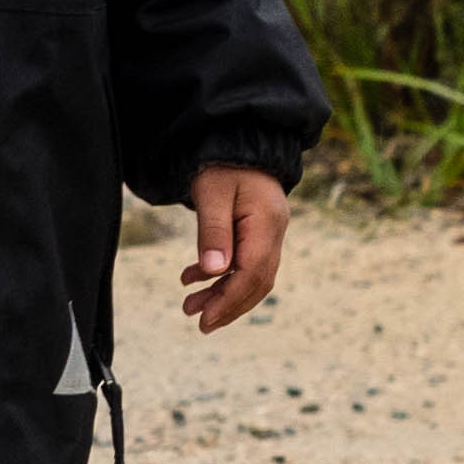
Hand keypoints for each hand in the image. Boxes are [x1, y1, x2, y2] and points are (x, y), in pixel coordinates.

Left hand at [180, 164, 287, 333]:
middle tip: (200, 322)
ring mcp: (268, 233)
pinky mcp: (257, 231)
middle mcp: (273, 232)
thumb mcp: (212, 194)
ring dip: (222, 293)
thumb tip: (214, 271)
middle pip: (256, 280)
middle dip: (228, 304)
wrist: (236, 140)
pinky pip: (243, 261)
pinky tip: (193, 278)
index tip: (207, 319)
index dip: (230, 299)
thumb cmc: (222, 164)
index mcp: (267, 223)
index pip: (253, 272)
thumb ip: (213, 232)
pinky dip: (220, 274)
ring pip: (250, 274)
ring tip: (190, 306)